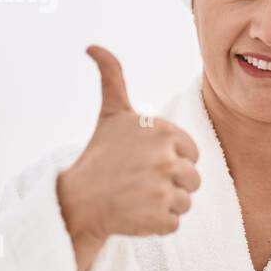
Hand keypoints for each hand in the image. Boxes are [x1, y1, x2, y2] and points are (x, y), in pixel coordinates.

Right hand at [56, 45, 201, 270]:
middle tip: (139, 182)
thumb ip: (112, 77)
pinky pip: (175, 223)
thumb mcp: (111, 114)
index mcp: (162, 131)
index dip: (170, 159)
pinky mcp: (159, 218)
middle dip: (169, 183)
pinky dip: (157, 224)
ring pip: (186, 201)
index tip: (144, 161)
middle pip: (192, 178)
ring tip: (137, 198)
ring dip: (165, 205)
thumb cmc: (101, 156)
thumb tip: (92, 46)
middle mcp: (164, 157)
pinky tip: (135, 214)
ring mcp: (161, 189)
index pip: (191, 153)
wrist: (78, 200)